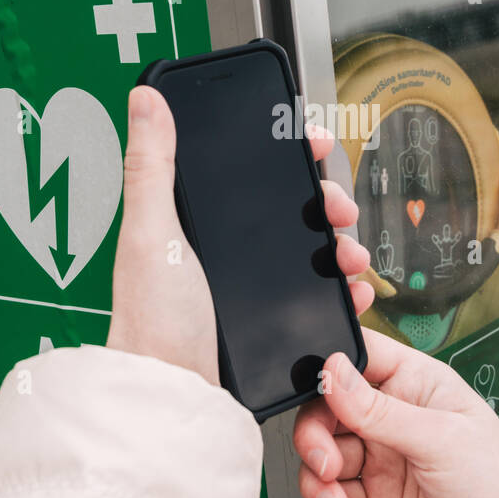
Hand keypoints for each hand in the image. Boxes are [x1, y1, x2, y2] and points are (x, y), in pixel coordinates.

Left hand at [106, 86, 374, 385]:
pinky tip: (352, 290)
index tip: (309, 142)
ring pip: (309, 250)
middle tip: (336, 207)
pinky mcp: (269, 319)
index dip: (283, 152)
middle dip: (325, 200)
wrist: (175, 398)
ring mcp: (248, 285)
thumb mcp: (151, 235)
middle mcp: (222, 250)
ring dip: (341, 244)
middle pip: (288, 208)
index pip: (246, 170)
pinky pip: (317, 295)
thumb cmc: (151, 323)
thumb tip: (146, 99)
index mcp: (192, 222)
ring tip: (348, 256)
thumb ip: (152, 167)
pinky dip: (342, 289)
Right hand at [294, 328, 498, 497]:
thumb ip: (379, 410)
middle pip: (328, 408)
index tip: (314, 387)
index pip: (359, 355)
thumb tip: (333, 370)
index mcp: (415, 382)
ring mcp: (382, 455)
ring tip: (338, 497)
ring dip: (320, 477)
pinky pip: (332, 491)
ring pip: (323, 452)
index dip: (328, 365)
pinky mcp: (374, 495)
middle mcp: (394, 414)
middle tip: (325, 459)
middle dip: (316, 435)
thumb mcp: (439, 439)